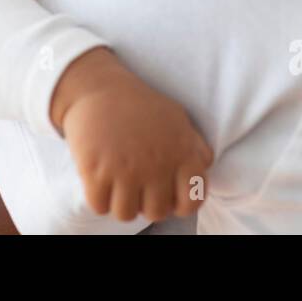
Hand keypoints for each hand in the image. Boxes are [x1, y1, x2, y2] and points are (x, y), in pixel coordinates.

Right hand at [50, 48, 212, 222]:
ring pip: (126, 214)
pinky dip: (98, 197)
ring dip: (120, 202)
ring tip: (117, 182)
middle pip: (155, 213)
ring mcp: (126, 170)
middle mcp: (157, 166)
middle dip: (145, 202)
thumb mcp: (177, 118)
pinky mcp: (96, 171)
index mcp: (181, 154)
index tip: (164, 193)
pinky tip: (99, 179)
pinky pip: (99, 206)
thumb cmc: (139, 104)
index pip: (190, 204)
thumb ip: (195, 147)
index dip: (177, 204)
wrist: (98, 86)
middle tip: (135, 184)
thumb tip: (205, 168)